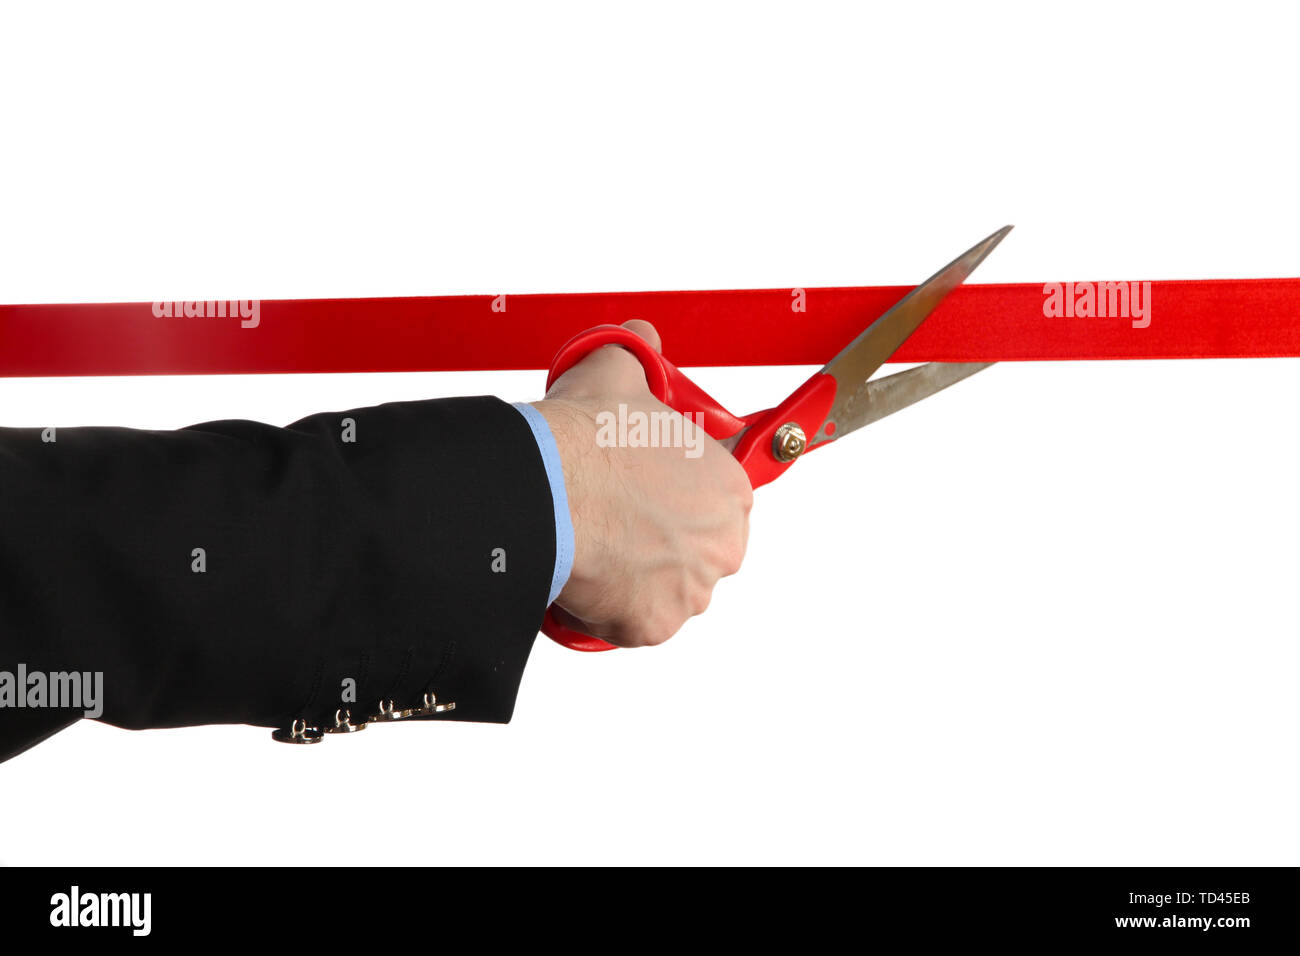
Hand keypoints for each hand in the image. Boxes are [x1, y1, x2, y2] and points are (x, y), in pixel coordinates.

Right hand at [532, 320, 751, 646]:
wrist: (544, 489)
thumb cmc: (587, 438)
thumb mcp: (619, 375)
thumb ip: (638, 354)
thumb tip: (641, 337)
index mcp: (731, 489)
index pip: (717, 505)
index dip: (678, 501)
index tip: (648, 500)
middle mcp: (725, 545)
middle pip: (696, 553)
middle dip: (659, 544)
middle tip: (614, 523)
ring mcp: (691, 591)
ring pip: (665, 591)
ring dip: (634, 579)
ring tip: (593, 548)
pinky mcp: (654, 627)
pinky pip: (633, 625)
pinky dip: (608, 612)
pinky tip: (584, 579)